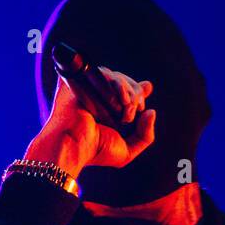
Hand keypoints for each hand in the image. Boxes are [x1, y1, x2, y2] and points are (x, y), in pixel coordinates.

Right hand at [25, 70, 155, 178]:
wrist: (73, 145)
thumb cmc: (95, 150)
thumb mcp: (127, 150)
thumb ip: (145, 135)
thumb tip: (152, 112)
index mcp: (109, 109)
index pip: (129, 90)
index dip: (139, 91)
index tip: (144, 97)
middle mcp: (100, 96)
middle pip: (127, 82)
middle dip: (136, 98)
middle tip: (130, 117)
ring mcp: (90, 87)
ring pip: (119, 77)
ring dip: (129, 95)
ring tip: (124, 115)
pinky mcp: (82, 80)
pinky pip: (106, 73)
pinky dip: (118, 85)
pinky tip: (121, 101)